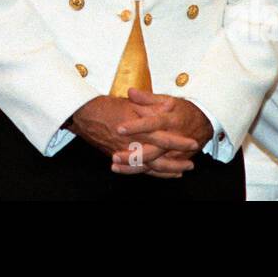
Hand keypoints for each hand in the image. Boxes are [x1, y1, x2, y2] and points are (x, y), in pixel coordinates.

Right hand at [69, 94, 202, 178]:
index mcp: (138, 129)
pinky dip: (151, 173)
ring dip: (166, 170)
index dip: (179, 141)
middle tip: (191, 164)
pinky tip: (161, 174)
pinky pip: (138, 169)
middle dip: (176, 162)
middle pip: (159, 158)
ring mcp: (125, 153)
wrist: (84, 115)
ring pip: (149, 167)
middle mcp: (132, 144)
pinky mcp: (119, 158)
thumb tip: (169, 107)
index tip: (193, 143)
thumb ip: (151, 106)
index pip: (164, 137)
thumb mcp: (131, 103)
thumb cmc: (106, 106)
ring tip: (181, 171)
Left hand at [110, 89, 210, 178]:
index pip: (151, 124)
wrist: (205, 123)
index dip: (136, 127)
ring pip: (153, 164)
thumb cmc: (183, 110)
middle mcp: (173, 139)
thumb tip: (130, 91)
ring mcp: (175, 153)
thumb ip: (147, 98)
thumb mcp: (167, 100)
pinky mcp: (175, 161)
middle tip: (114, 155)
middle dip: (133, 155)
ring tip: (116, 166)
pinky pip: (158, 171)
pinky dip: (143, 172)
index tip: (119, 128)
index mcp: (170, 120)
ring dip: (134, 167)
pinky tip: (127, 171)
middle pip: (152, 150)